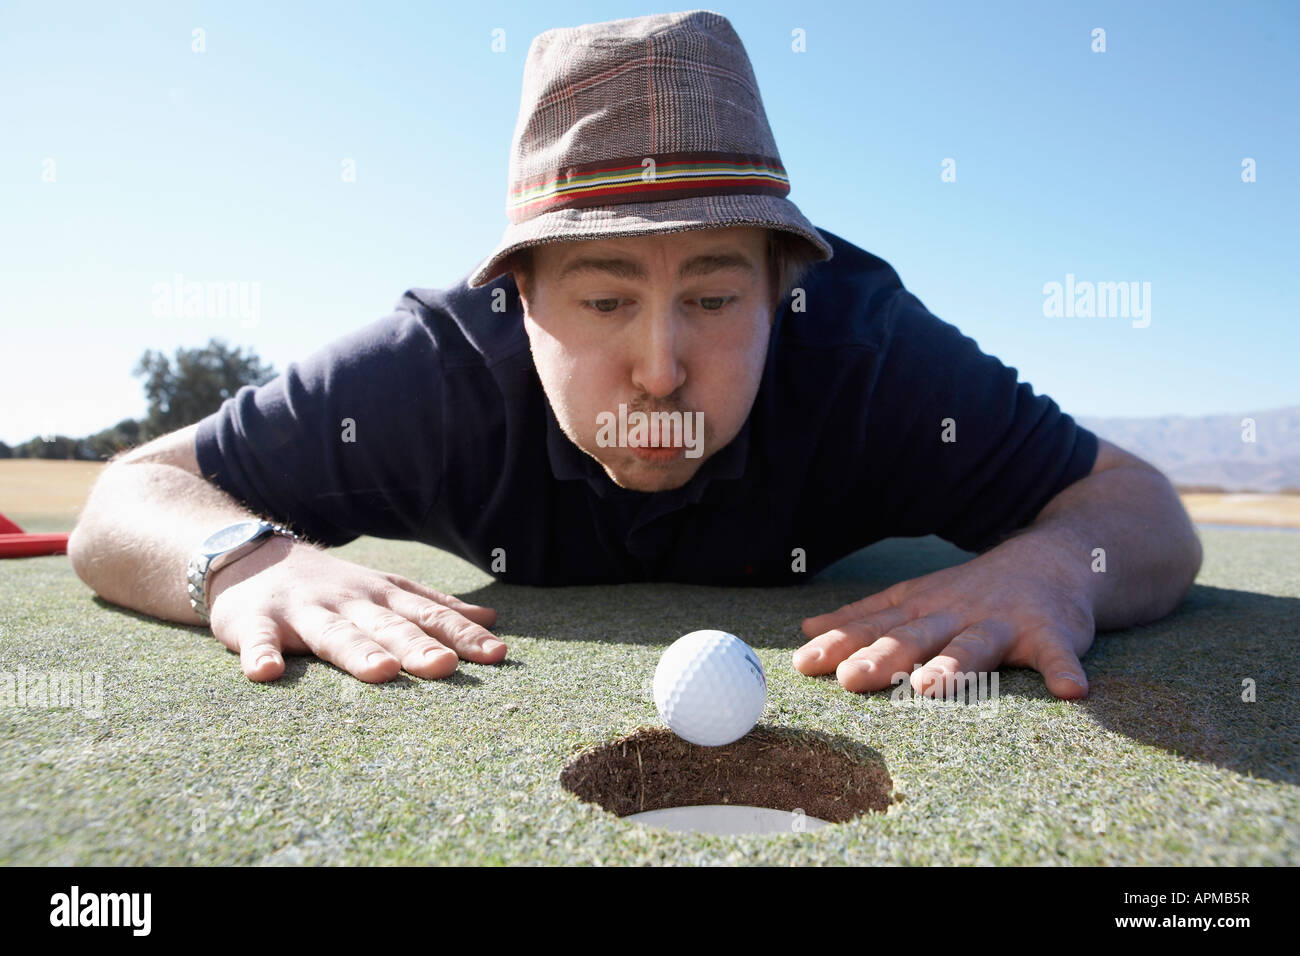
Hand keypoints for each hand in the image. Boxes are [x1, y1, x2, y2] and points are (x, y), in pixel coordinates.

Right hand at [206, 535, 503, 682]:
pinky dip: (260, 655)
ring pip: (334, 634)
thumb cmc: (333, 589)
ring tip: (382, 671)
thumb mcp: (386, 591)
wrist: (252, 559)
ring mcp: (302, 611)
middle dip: (418, 646)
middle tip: (447, 666)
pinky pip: (257, 640)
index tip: (497, 655)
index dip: (463, 635)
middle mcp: (349, 602)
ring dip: (358, 652)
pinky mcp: (253, 622)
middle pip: (388, 626)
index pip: (430, 616)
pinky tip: (266, 673)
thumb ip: (435, 608)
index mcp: (383, 598)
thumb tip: (493, 620)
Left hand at [794, 532, 1094, 699]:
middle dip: (881, 657)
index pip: (873, 627)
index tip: (802, 664)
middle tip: (849, 679)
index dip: (838, 644)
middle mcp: (955, 613)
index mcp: (921, 608)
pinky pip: (1057, 654)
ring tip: (930, 688)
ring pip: (975, 645)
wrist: (1055, 557)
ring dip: (954, 666)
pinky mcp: (1052, 632)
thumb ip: (866, 617)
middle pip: (914, 637)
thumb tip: (806, 629)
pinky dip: (1064, 670)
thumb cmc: (974, 591)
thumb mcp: (916, 598)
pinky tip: (1072, 693)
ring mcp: (1003, 621)